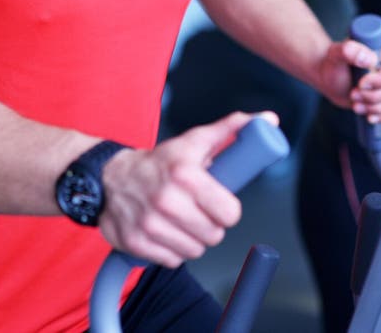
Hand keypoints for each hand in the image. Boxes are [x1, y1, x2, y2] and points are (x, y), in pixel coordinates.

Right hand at [99, 110, 277, 266]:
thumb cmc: (160, 161)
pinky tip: (165, 229)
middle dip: (210, 224)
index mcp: (185, 173)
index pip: (230, 214)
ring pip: (194, 251)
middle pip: (213, 236)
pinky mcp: (135, 243)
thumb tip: (269, 120)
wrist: (111, 176)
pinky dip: (172, 249)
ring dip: (191, 238)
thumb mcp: (195, 141)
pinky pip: (172, 261)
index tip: (219, 202)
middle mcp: (166, 200)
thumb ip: (233, 130)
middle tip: (197, 209)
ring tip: (180, 218)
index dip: (228, 209)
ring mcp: (149, 224)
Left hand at [319, 31, 380, 122]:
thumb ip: (349, 50)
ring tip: (355, 104)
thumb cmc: (334, 62)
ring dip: (375, 106)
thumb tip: (369, 59)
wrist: (331, 78)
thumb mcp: (336, 54)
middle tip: (353, 94)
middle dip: (375, 95)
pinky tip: (369, 116)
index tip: (361, 84)